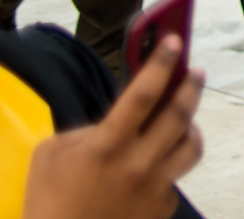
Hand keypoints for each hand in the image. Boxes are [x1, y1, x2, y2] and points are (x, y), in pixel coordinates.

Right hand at [23, 35, 203, 218]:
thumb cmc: (48, 203)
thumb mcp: (52, 155)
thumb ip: (86, 131)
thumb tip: (113, 122)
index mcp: (107, 146)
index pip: (143, 93)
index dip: (161, 63)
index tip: (174, 41)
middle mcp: (138, 165)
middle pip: (180, 114)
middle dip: (191, 85)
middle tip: (195, 72)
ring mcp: (155, 188)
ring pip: (191, 145)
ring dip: (191, 125)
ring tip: (183, 116)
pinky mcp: (161, 208)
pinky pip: (175, 176)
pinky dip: (167, 164)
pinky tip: (154, 163)